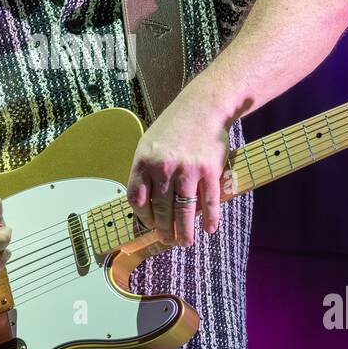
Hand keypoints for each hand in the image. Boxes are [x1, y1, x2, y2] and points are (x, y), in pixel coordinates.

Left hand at [127, 96, 229, 246]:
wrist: (204, 107)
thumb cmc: (175, 126)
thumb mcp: (150, 143)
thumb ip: (146, 171)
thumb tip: (144, 202)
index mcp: (144, 162)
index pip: (137, 200)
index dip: (143, 218)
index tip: (149, 225)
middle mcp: (163, 168)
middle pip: (161, 210)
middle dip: (164, 230)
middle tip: (168, 240)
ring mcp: (187, 170)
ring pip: (183, 211)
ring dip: (185, 232)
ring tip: (185, 241)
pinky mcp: (209, 171)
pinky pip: (208, 202)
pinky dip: (209, 219)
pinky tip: (209, 229)